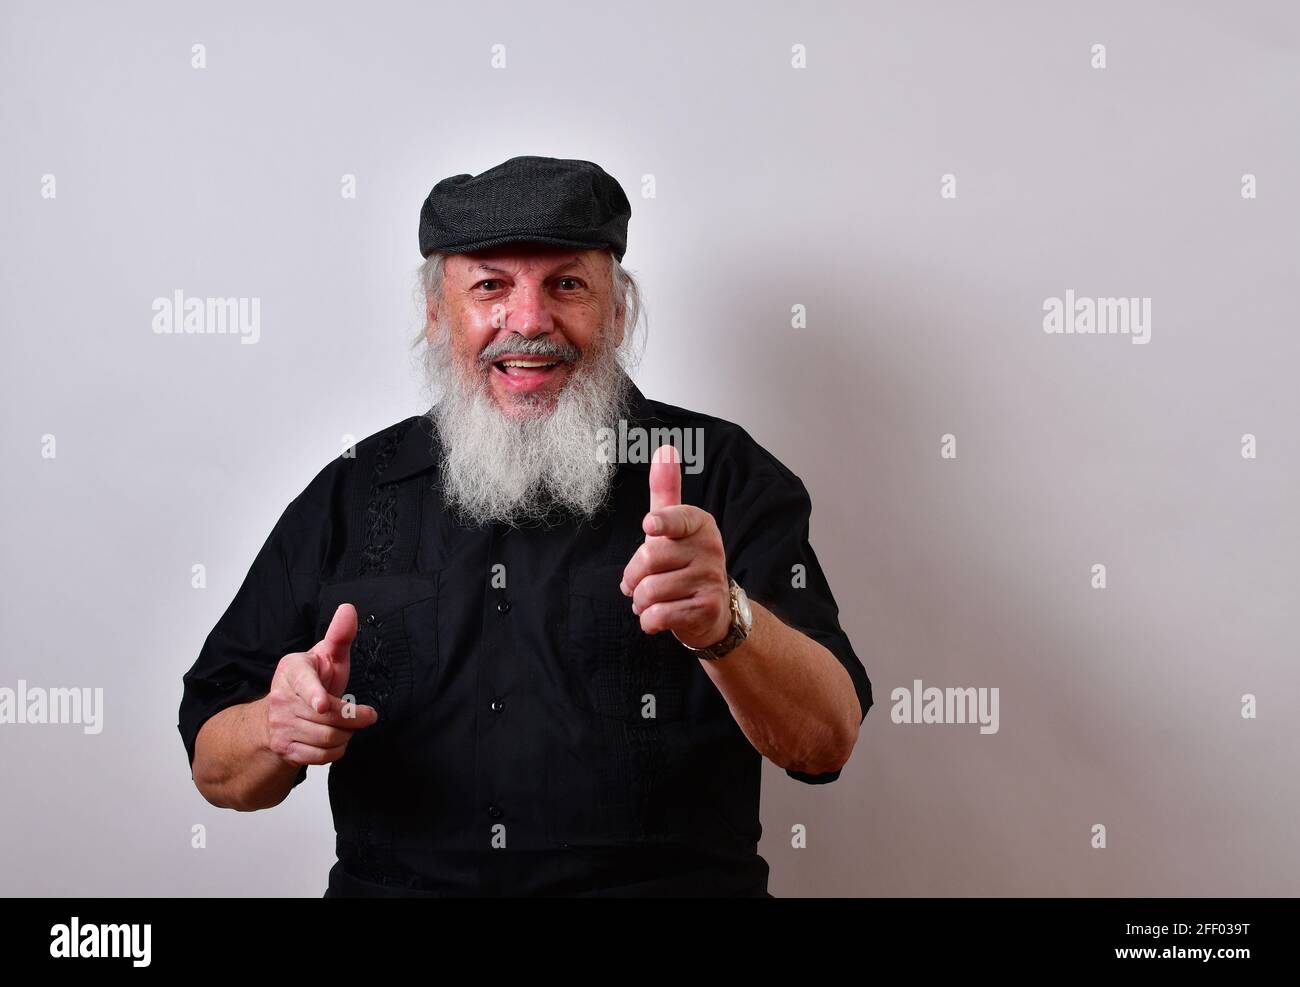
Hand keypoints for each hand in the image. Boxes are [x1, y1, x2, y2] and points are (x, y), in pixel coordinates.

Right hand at [263, 603, 378, 765]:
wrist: (280, 714)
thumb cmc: (312, 680)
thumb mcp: (326, 656)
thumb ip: (339, 635)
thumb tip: (349, 609)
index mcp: (292, 670)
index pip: (304, 683)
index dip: (314, 694)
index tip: (321, 704)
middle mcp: (281, 698)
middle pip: (328, 717)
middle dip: (355, 719)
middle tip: (367, 715)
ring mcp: (280, 725)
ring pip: (327, 738)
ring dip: (347, 735)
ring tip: (348, 725)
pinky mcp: (285, 748)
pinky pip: (320, 757)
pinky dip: (336, 751)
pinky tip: (337, 739)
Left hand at [620, 444, 731, 649]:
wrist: (713, 612)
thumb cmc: (685, 564)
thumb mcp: (675, 528)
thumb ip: (666, 490)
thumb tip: (665, 448)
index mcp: (699, 523)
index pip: (677, 518)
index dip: (661, 522)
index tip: (649, 526)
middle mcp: (710, 548)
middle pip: (649, 558)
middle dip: (633, 577)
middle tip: (639, 583)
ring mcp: (711, 579)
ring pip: (651, 590)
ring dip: (641, 602)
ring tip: (652, 601)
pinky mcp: (707, 609)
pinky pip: (659, 615)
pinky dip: (649, 621)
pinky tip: (658, 617)